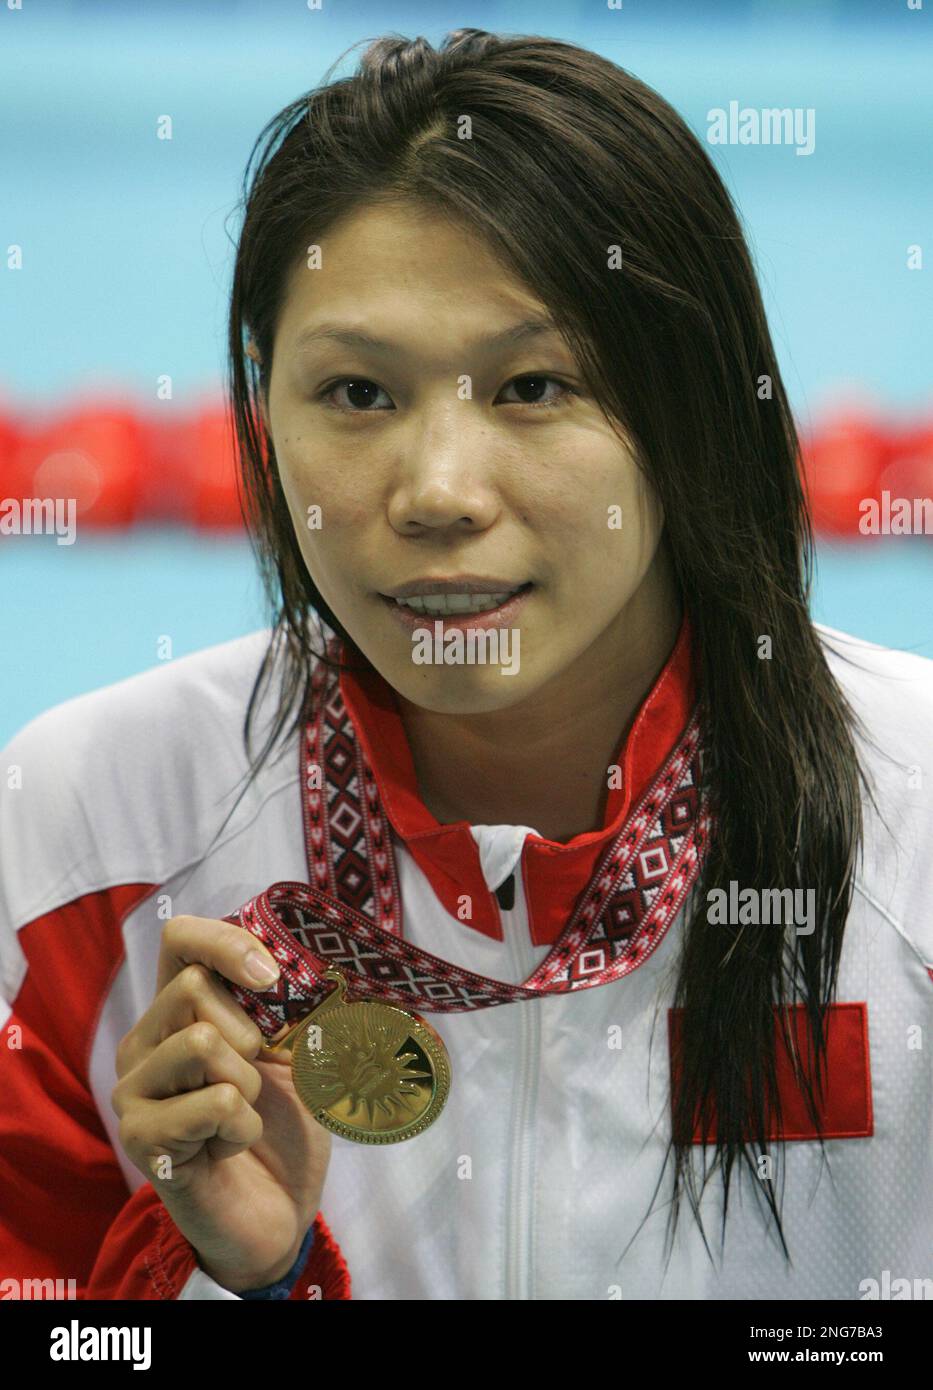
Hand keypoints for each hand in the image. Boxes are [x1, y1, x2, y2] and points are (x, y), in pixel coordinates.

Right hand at [112, 915, 331, 1292]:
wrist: (274, 1211)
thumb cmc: (281, 1126)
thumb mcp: (295, 1053)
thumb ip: (288, 1007)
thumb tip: (305, 965)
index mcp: (178, 1010)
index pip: (180, 938)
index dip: (226, 943)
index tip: (271, 977)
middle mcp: (144, 1042)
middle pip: (193, 988)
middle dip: (249, 1032)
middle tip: (255, 1077)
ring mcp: (134, 1089)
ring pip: (201, 1041)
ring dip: (247, 1082)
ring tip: (242, 1113)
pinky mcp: (140, 1137)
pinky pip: (214, 1102)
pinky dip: (243, 1126)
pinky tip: (228, 1146)